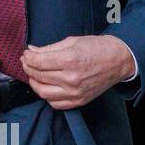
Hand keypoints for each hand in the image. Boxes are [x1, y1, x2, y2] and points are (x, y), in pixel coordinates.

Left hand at [20, 35, 135, 108]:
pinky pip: (54, 103)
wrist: (118, 60)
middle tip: (27, 62)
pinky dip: (46, 95)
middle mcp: (71, 79)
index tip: (26, 54)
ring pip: (42, 92)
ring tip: (34, 74)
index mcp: (69, 60)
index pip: (38, 62)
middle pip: (38, 76)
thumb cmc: (97, 48)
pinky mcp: (78, 101)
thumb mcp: (72, 41)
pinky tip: (47, 85)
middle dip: (28, 68)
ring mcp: (75, 92)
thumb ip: (49, 48)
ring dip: (34, 83)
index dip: (28, 58)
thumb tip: (31, 51)